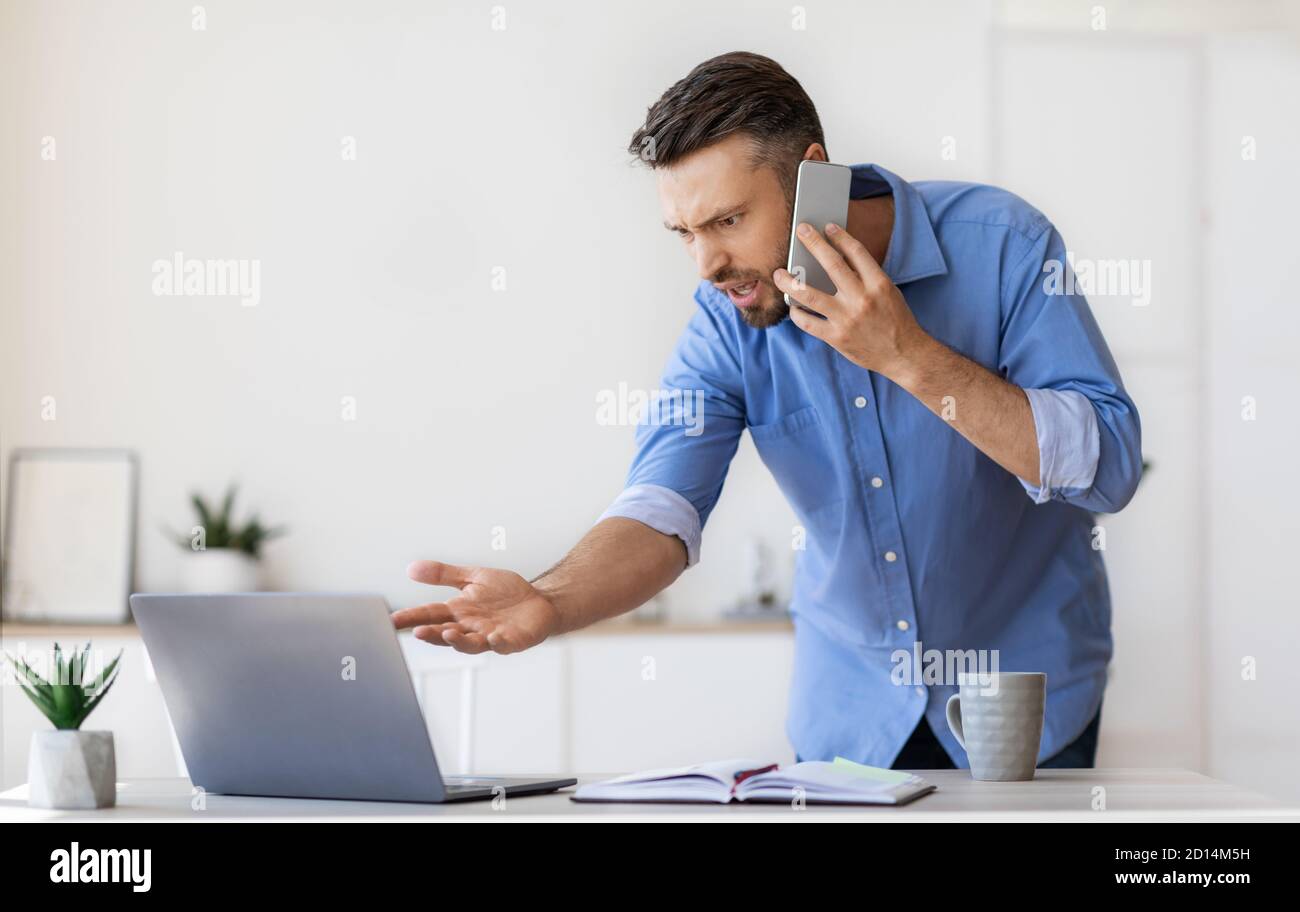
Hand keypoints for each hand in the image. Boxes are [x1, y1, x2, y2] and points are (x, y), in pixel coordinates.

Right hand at [392, 560, 561, 654]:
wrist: (540, 602)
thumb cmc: (507, 593)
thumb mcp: (472, 577)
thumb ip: (443, 574)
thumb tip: (411, 568)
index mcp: (459, 611)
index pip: (430, 614)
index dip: (411, 617)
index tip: (391, 619)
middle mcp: (471, 627)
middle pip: (445, 633)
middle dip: (431, 634)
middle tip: (416, 631)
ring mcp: (490, 636)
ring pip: (469, 644)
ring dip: (457, 641)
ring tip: (447, 634)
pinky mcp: (512, 640)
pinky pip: (502, 645)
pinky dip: (496, 643)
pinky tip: (492, 637)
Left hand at [772, 222, 930, 379]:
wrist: (905, 355)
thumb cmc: (896, 320)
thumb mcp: (888, 292)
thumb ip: (864, 277)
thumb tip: (834, 259)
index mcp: (879, 284)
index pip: (856, 252)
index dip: (840, 236)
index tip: (827, 227)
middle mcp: (862, 299)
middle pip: (832, 265)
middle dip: (813, 243)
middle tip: (801, 230)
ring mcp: (847, 319)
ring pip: (810, 294)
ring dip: (790, 281)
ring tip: (779, 273)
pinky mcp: (836, 338)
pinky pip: (808, 322)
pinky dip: (797, 313)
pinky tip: (793, 306)